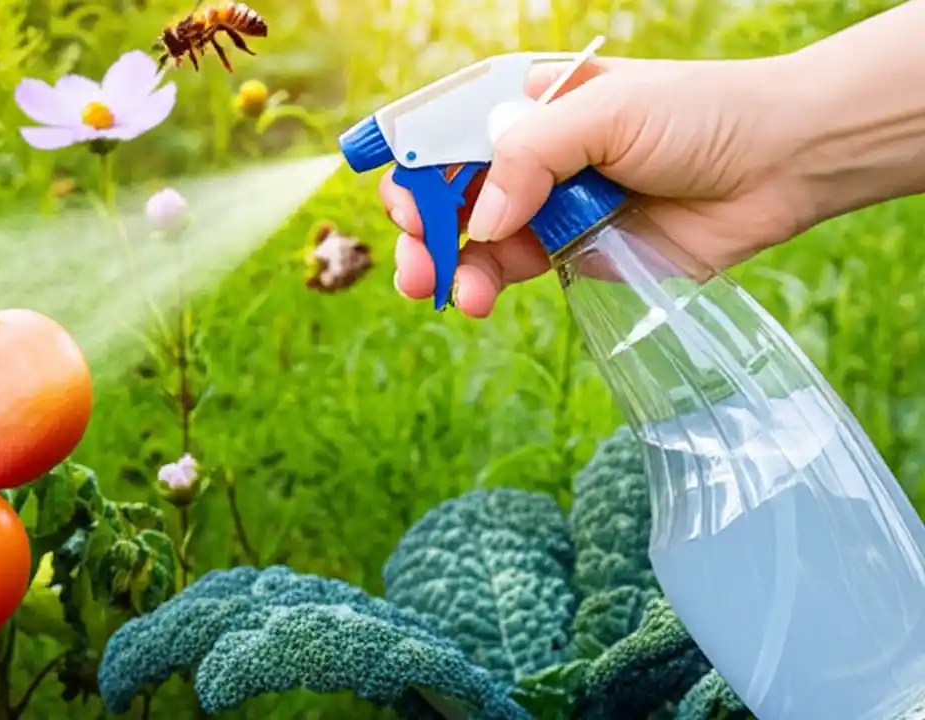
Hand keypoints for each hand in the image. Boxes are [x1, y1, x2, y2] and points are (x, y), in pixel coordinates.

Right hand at [379, 54, 813, 317]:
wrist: (780, 165)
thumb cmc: (699, 114)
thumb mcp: (605, 112)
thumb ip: (530, 157)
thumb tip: (479, 223)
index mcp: (526, 102)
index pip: (445, 129)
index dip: (411, 163)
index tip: (398, 199)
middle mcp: (528, 153)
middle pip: (447, 190)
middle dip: (419, 225)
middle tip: (415, 260)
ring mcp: (547, 205)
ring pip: (472, 238)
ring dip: (447, 264)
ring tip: (443, 289)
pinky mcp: (571, 251)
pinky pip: (511, 269)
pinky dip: (485, 284)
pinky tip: (477, 296)